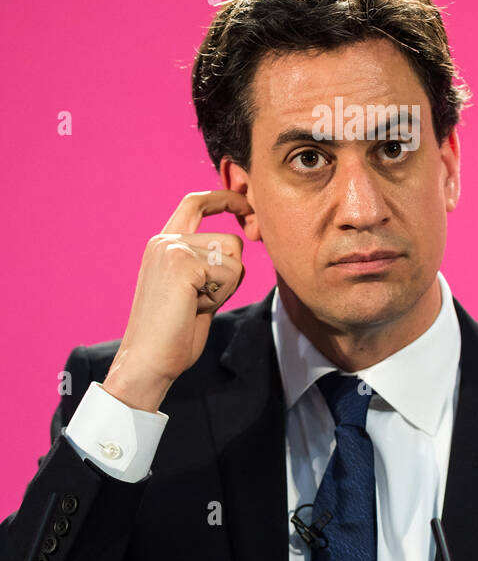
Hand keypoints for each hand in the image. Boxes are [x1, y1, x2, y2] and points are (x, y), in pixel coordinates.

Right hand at [102, 190, 251, 411]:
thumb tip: (241, 243)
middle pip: (231, 242)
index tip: (247, 206)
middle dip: (231, 277)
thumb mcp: (195, 290)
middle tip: (200, 303)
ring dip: (226, 288)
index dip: (225, 198)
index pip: (195, 203)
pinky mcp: (183, 262)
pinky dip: (221, 297)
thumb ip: (211, 265)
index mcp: (163, 245)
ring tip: (195, 306)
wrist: (148, 362)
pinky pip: (231, 273)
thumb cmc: (173, 335)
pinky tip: (194, 309)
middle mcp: (165, 241)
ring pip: (234, 258)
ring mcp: (173, 249)